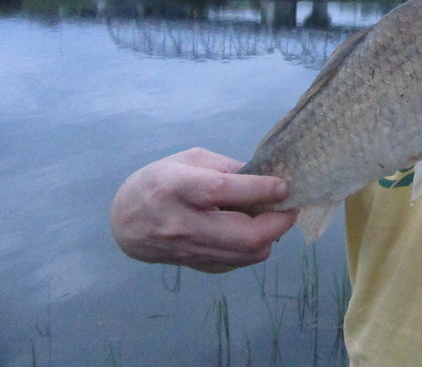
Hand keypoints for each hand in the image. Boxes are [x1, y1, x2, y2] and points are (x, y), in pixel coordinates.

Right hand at [110, 147, 297, 272]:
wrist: (126, 221)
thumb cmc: (161, 180)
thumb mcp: (190, 160)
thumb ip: (228, 168)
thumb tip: (267, 178)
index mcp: (177, 187)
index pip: (223, 191)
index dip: (260, 189)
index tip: (284, 186)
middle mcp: (182, 223)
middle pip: (243, 235)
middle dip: (278, 223)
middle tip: (290, 207)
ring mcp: (189, 250)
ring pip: (246, 254)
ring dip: (271, 236)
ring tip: (274, 217)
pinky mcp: (196, 265)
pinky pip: (238, 262)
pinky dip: (254, 247)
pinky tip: (253, 230)